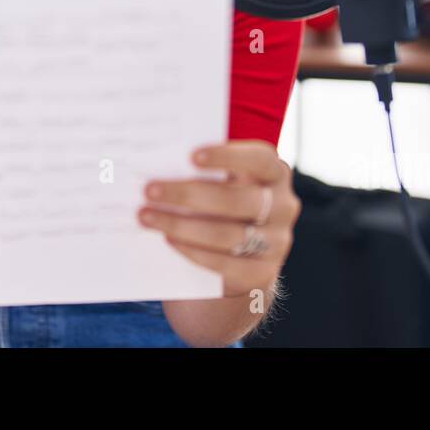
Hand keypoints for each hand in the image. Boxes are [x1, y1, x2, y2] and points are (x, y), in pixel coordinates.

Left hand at [137, 141, 299, 298]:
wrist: (236, 263)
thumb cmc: (220, 208)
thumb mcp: (220, 186)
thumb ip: (201, 174)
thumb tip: (157, 164)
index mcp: (274, 173)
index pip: (259, 159)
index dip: (228, 156)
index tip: (191, 156)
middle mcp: (283, 205)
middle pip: (237, 199)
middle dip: (188, 194)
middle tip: (149, 190)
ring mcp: (278, 242)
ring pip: (229, 234)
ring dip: (181, 225)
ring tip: (147, 217)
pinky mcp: (264, 273)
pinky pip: (227, 264)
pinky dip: (194, 251)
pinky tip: (169, 241)